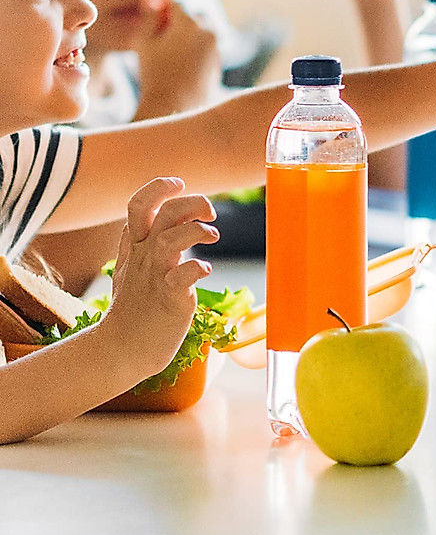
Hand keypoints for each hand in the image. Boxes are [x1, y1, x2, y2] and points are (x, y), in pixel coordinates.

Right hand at [106, 178, 217, 377]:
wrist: (123, 350)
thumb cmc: (134, 309)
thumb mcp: (131, 268)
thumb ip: (144, 241)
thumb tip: (161, 216)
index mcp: (134, 248)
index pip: (138, 205)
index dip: (158, 188)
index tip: (179, 184)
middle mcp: (143, 258)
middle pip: (162, 215)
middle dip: (190, 202)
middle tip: (211, 211)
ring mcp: (154, 278)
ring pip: (169, 240)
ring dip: (195, 231)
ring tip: (213, 235)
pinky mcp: (168, 300)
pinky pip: (180, 277)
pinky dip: (196, 268)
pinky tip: (206, 270)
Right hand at [136, 1, 221, 116]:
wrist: (174, 106)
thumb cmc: (154, 73)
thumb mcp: (143, 42)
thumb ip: (149, 18)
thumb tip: (154, 2)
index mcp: (189, 24)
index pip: (176, 5)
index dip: (163, 12)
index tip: (153, 25)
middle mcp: (208, 34)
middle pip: (194, 17)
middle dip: (180, 23)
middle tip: (162, 38)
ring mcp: (216, 50)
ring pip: (203, 34)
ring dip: (190, 37)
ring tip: (171, 54)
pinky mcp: (218, 65)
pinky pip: (208, 50)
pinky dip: (197, 52)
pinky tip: (181, 66)